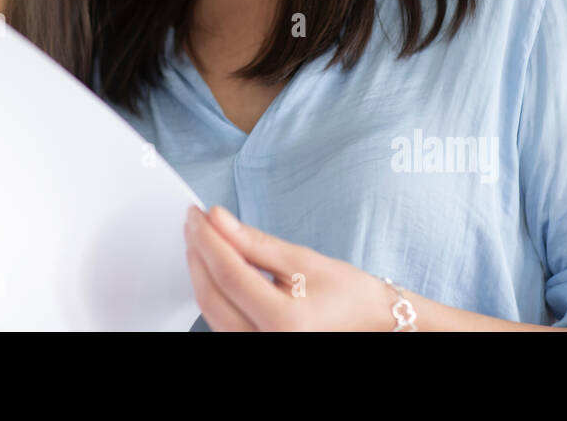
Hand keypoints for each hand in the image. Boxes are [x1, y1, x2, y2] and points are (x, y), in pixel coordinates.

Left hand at [183, 204, 393, 330]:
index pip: (229, 273)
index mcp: (283, 322)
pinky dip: (213, 292)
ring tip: (201, 239)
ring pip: (210, 312)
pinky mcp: (253, 348)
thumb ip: (254, 242)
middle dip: (198, 254)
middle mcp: (266, 344)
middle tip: (194, 222)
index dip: (208, 239)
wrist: (372, 323)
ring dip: (201, 273)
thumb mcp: (302, 259)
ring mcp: (257, 350)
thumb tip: (217, 220)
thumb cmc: (347, 294)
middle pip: (211, 295)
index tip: (197, 215)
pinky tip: (213, 268)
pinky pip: (220, 322)